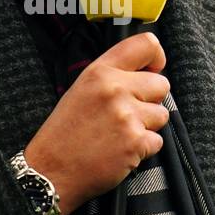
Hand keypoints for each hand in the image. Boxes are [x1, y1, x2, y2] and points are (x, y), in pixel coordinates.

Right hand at [23, 31, 170, 214]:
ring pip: (162, 114)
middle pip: (161, 84)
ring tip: (120, 133)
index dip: (156, 58)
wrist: (51, 169)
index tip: (152, 70)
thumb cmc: (65, 132)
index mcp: (100, 72)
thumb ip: (112, 76)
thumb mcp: (81, 89)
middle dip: (151, 100)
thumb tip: (146, 73)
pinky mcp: (135, 142)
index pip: (146, 45)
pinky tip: (120, 149)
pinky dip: (143, 148)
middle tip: (128, 113)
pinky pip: (158, 141)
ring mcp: (127, 116)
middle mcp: (115, 89)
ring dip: (148, 126)